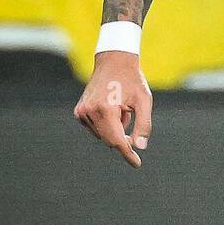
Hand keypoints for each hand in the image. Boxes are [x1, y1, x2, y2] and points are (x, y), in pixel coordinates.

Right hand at [74, 52, 152, 167]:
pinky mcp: (79, 112)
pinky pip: (96, 128)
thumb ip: (144, 124)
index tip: (137, 163)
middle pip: (110, 140)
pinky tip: (113, 108)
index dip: (128, 153)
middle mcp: (89, 112)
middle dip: (124, 139)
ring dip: (116, 129)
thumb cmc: (132, 80)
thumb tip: (140, 147)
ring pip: (103, 135)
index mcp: (105, 109)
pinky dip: (107, 124)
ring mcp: (82, 112)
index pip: (117, 140)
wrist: (113, 61)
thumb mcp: (144, 101)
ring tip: (122, 108)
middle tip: (133, 121)